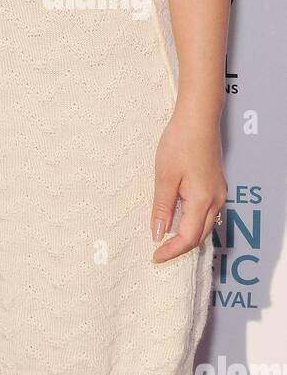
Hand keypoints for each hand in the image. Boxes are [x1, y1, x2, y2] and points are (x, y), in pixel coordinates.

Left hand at [150, 109, 225, 262]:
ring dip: (187, 235)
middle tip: (159, 252)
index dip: (172, 251)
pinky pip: (206, 212)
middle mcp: (216, 200)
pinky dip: (193, 221)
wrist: (198, 118)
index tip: (155, 257)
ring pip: (205, 225)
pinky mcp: (215, 184)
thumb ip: (163, 207)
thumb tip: (159, 234)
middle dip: (180, 247)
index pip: (189, 238)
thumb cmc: (180, 142)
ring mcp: (218, 192)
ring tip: (166, 239)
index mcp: (203, 201)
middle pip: (200, 235)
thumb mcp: (165, 176)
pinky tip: (179, 219)